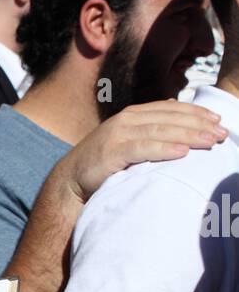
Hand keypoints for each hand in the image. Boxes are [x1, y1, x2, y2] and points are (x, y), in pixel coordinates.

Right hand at [57, 101, 226, 203]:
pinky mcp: (112, 152)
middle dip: (198, 124)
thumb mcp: (127, 143)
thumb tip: (177, 128)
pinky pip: (143, 148)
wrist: (69, 182)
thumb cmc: (103, 166)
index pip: (170, 109)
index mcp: (133, 115)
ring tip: (210, 141)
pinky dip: (164, 149)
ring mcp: (118, 135)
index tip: (217, 120)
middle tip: (222, 133)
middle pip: (169, 118)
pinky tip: (183, 153)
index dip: (195, 112)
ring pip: (160, 131)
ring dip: (188, 136)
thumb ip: (148, 133)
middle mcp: (126, 120)